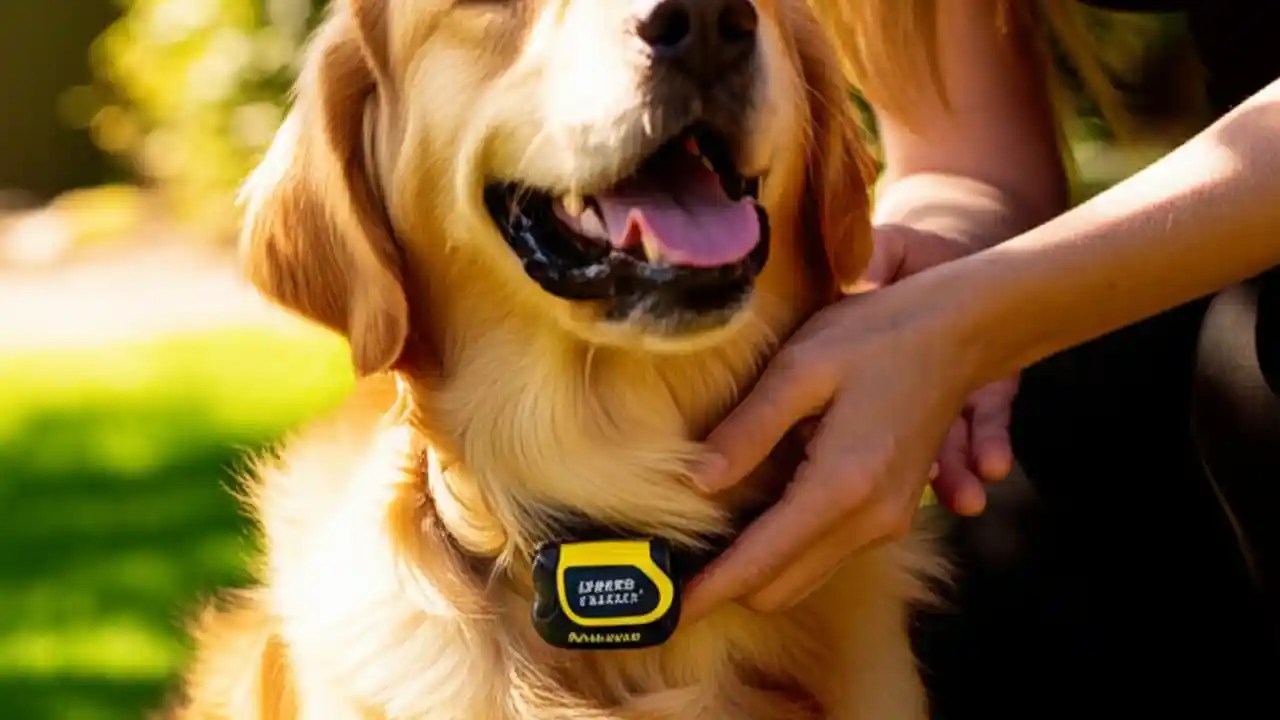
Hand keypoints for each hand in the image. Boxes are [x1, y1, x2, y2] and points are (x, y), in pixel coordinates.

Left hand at [679, 228, 1011, 621]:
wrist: (960, 333)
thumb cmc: (877, 337)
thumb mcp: (801, 366)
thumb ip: (748, 428)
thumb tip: (697, 483)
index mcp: (841, 487)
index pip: (759, 563)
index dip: (707, 590)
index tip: (664, 610)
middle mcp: (868, 522)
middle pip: (779, 590)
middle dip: (723, 588)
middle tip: (668, 570)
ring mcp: (884, 525)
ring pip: (802, 579)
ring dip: (754, 571)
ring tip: (701, 546)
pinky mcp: (890, 516)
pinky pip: (823, 556)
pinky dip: (784, 552)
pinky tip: (751, 517)